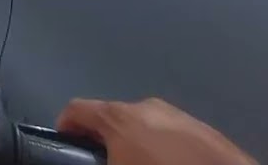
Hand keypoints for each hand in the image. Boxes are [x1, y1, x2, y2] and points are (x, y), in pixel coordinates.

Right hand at [57, 97, 256, 164]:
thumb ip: (102, 159)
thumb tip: (104, 156)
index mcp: (118, 117)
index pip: (75, 109)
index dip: (64, 128)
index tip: (65, 150)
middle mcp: (145, 107)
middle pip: (110, 118)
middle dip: (103, 141)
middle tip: (107, 164)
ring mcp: (177, 115)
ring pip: (142, 125)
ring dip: (134, 145)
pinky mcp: (204, 129)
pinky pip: (169, 134)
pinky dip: (162, 148)